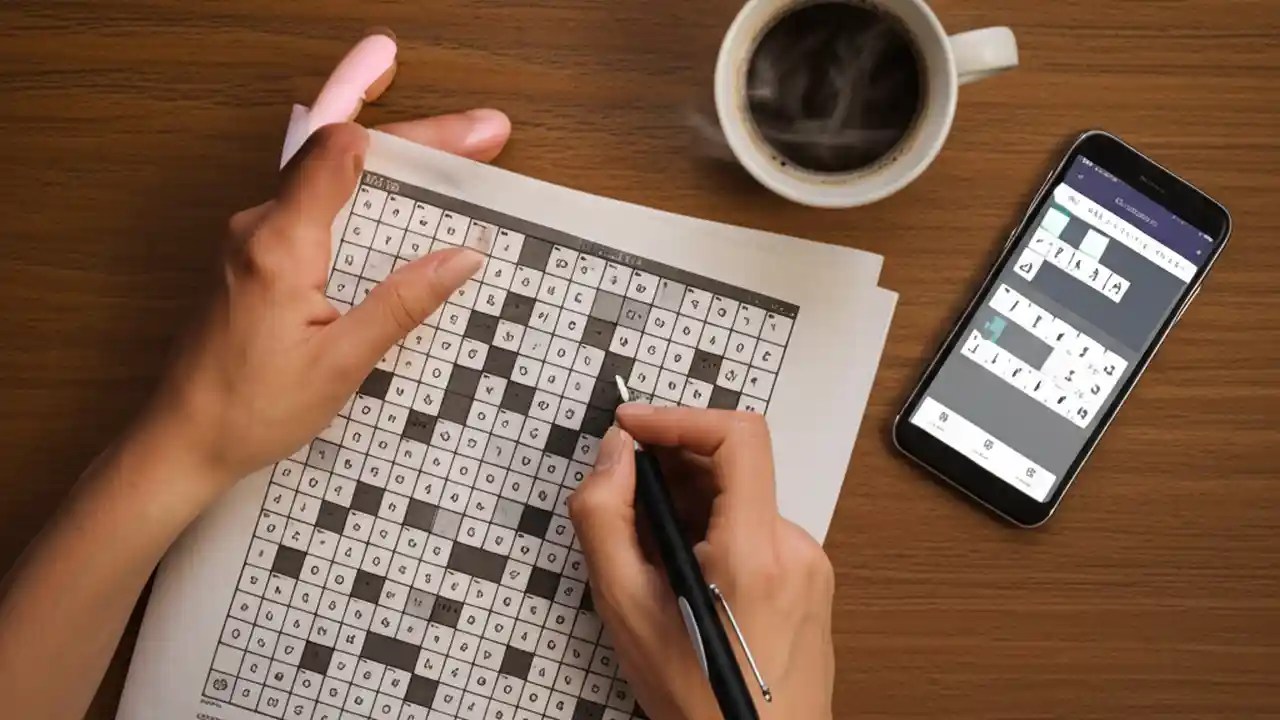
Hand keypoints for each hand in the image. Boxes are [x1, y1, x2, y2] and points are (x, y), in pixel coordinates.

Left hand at [135, 110, 510, 502]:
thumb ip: (402, 302)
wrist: (182, 440)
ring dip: (391, 167)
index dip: (410, 133)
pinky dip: (360, 196)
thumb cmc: (251, 410)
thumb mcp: (342, 362)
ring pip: (327, 178)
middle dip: (416, 142)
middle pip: (342, 155)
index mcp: (280, 246)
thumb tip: (462, 257)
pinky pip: (311, 207)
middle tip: (482, 137)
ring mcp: (250, 239)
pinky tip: (396, 206)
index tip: (465, 134)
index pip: (341, 151)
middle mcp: (257, 228)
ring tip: (452, 161)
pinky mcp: (252, 257)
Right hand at [569, 405, 835, 719]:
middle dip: (672, 469)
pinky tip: (685, 578)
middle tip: (624, 503)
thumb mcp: (626, 610)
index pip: (736, 436)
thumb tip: (614, 453)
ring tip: (649, 556)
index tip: (632, 427)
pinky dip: (715, 533)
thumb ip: (606, 519)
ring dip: (690, 506)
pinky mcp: (811, 579)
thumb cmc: (698, 699)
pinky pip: (757, 530)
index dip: (678, 417)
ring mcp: (811, 563)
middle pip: (733, 466)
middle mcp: (795, 546)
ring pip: (741, 501)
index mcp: (756, 550)